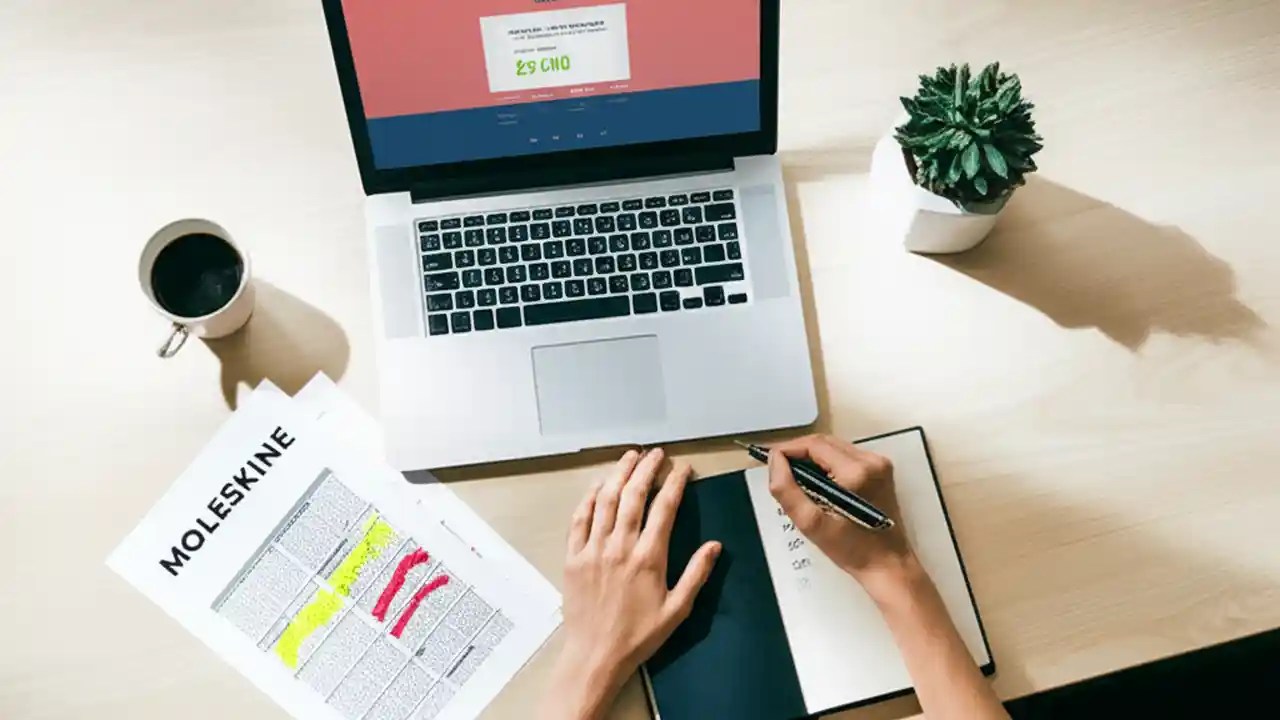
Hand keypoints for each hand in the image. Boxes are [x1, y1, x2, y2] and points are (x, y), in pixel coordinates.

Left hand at [541, 448, 720, 719]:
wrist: (595, 655)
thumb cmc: (639, 636)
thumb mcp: (677, 610)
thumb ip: (696, 574)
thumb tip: (714, 545)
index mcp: (649, 557)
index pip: (665, 507)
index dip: (675, 483)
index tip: (683, 468)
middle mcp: (620, 546)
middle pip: (634, 495)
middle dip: (646, 468)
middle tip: (656, 454)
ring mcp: (593, 549)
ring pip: (606, 500)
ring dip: (619, 474)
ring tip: (629, 457)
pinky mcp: (573, 557)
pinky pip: (580, 519)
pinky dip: (590, 498)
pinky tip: (599, 485)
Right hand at [768, 435, 917, 600]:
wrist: (888, 565)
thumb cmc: (853, 550)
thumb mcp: (811, 524)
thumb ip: (787, 490)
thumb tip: (775, 461)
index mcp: (856, 472)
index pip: (813, 445)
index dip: (787, 449)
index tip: (770, 459)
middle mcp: (871, 461)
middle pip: (824, 443)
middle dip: (798, 453)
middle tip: (780, 470)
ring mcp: (879, 464)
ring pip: (835, 448)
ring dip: (813, 459)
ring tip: (798, 480)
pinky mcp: (881, 471)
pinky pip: (846, 457)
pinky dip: (828, 465)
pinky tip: (819, 484)